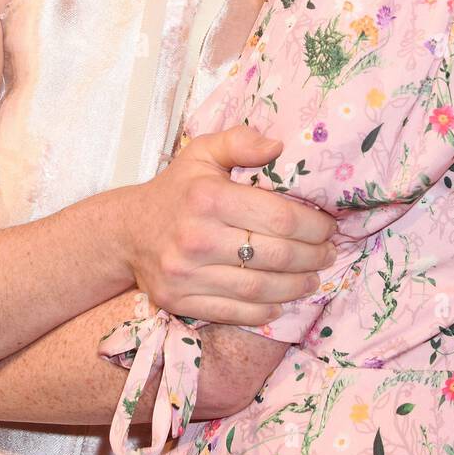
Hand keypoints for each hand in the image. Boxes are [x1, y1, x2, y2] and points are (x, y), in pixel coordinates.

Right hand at [116, 125, 337, 324]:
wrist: (126, 232)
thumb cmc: (176, 190)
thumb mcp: (202, 153)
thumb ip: (239, 141)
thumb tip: (278, 147)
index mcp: (208, 197)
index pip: (278, 217)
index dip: (312, 225)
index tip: (328, 226)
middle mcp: (196, 237)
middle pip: (274, 255)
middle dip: (312, 257)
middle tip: (328, 253)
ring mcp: (186, 274)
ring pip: (258, 289)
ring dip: (296, 287)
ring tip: (314, 279)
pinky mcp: (179, 301)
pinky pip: (234, 313)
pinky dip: (264, 311)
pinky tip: (282, 300)